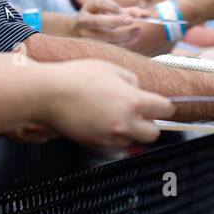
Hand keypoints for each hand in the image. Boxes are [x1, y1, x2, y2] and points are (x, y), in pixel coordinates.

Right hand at [41, 59, 174, 146]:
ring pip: (133, 140)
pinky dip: (113, 135)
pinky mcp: (96, 144)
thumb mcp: (111, 68)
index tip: (163, 105)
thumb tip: (138, 90)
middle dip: (150, 124)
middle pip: (153, 134)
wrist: (48, 94)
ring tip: (114, 115)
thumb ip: (131, 80)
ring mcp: (110, 136)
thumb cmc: (77, 77)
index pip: (164, 109)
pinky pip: (114, 144)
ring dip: (130, 130)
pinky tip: (101, 121)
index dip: (165, 106)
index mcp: (132, 101)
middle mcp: (125, 123)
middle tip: (139, 114)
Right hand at [72, 0, 141, 45]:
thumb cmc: (98, 18)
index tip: (122, 10)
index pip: (98, 3)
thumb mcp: (107, 11)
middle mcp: (83, 21)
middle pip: (98, 21)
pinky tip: (133, 40)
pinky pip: (107, 48)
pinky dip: (122, 44)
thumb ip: (125, 11)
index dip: (111, 5)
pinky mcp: (89, 47)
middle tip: (131, 20)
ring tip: (137, 31)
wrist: (75, 31)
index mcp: (88, 8)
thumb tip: (145, 14)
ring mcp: (84, 35)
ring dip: (123, 35)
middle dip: (115, 21)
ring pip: (103, 37)